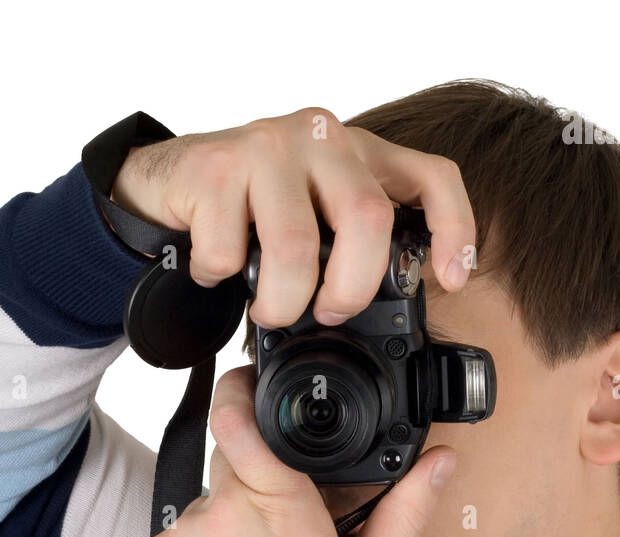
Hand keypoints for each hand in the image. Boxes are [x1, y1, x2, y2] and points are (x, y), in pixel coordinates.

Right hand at [111, 106, 474, 325]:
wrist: (166, 181)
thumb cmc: (250, 210)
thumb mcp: (315, 220)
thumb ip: (349, 246)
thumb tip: (383, 314)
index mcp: (359, 155)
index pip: (432, 177)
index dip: (452, 229)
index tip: (451, 282)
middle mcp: (323, 138)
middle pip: (367, 220)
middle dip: (350, 288)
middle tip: (328, 315)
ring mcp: (269, 146)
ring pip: (296, 246)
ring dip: (281, 301)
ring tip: (267, 310)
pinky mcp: (217, 166)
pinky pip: (231, 250)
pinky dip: (221, 277)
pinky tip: (214, 269)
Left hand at [133, 367, 455, 536]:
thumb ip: (404, 512)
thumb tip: (440, 463)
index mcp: (280, 506)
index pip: (242, 420)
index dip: (239, 392)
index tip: (242, 381)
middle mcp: (222, 514)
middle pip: (229, 467)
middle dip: (252, 490)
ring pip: (203, 513)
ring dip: (223, 535)